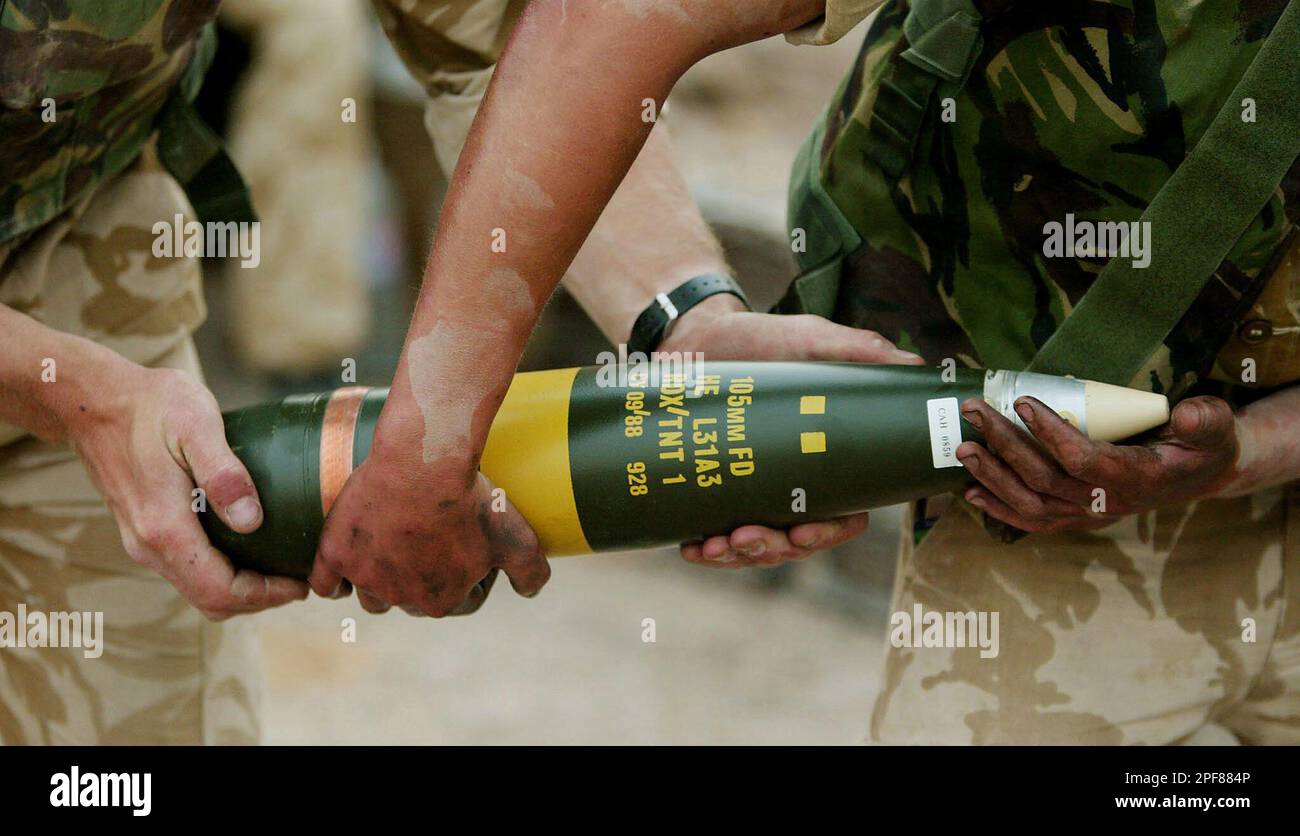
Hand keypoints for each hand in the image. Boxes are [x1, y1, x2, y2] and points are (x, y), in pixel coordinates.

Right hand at [68, 362, 308, 619]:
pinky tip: (249, 547)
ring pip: (197, 588)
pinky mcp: (142, 531)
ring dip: (241, 589)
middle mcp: (148, 544)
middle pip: (210, 600)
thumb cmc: (150, 406)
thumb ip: (224, 474)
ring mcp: (141, 540)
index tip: (300, 583)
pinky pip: (186, 570)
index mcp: (164, 526)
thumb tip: (251, 522)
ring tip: (281, 567)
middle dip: (258, 599)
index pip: (219, 589)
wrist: (92, 401)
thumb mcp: (196, 424)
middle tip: (298, 580)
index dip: (265, 595)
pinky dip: (221, 572)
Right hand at [311, 445, 549, 616]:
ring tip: (394, 547)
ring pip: (372, 595)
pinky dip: (333, 580)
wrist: (422, 461)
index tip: (472, 546)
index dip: (472, 576)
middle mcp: (401, 599)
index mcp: (442, 601)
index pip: (461, 602)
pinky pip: (327, 583)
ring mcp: (365, 578)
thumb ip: (531, 571)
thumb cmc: (470, 499)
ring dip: (382, 581)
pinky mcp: (335, 553)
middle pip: (414, 599)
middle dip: (426, 578)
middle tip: (435, 537)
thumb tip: (530, 593)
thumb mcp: (516, 537)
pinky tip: (344, 569)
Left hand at [660, 294, 924, 568]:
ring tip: (715, 545)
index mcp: (825, 459)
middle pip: (795, 541)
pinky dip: (705, 550)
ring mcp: (751, 491)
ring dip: (737, 556)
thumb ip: (857, 350)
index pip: (841, 515)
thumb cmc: (759, 338)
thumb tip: (912, 363)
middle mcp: (791, 482)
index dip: (829, 533)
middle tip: (747, 537)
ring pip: (754, 546)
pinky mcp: (711, 491)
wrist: (695, 335)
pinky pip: (713, 537)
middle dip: (772, 549)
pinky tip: (692, 547)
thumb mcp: (809, 339)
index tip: (804, 533)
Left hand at [956, 394, 1241, 532]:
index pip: (1083, 459)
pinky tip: (970, 492)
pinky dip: (999, 509)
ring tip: (964, 449)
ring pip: (1031, 503)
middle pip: (1044, 478)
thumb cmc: (1202, 445)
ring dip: (993, 477)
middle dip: (1004, 444)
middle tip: (974, 412)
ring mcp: (1089, 514)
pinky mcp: (1076, 517)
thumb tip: (1185, 415)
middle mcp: (1108, 503)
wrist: (1199, 475)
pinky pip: (1032, 520)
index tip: (1023, 401)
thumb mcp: (1214, 427)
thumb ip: (1205, 420)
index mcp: (1137, 478)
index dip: (1051, 433)